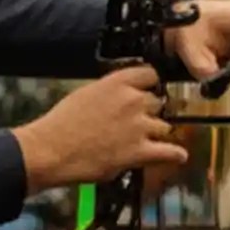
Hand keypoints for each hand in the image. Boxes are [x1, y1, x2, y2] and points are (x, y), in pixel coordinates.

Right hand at [11, 67, 187, 195]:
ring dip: (155, 133)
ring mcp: (139, 127)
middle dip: (149, 112)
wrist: (51, 150)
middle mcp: (133, 101)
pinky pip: (168, 152)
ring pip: (163, 126)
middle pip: (157, 102)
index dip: (150, 84)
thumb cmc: (61, 123)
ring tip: (145, 140)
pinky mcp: (139, 152)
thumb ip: (110, 92)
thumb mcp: (86, 93)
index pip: (150, 74)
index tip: (149, 90)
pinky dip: (174, 154)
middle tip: (137, 123)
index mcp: (118, 83)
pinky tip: (178, 155)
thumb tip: (122, 98)